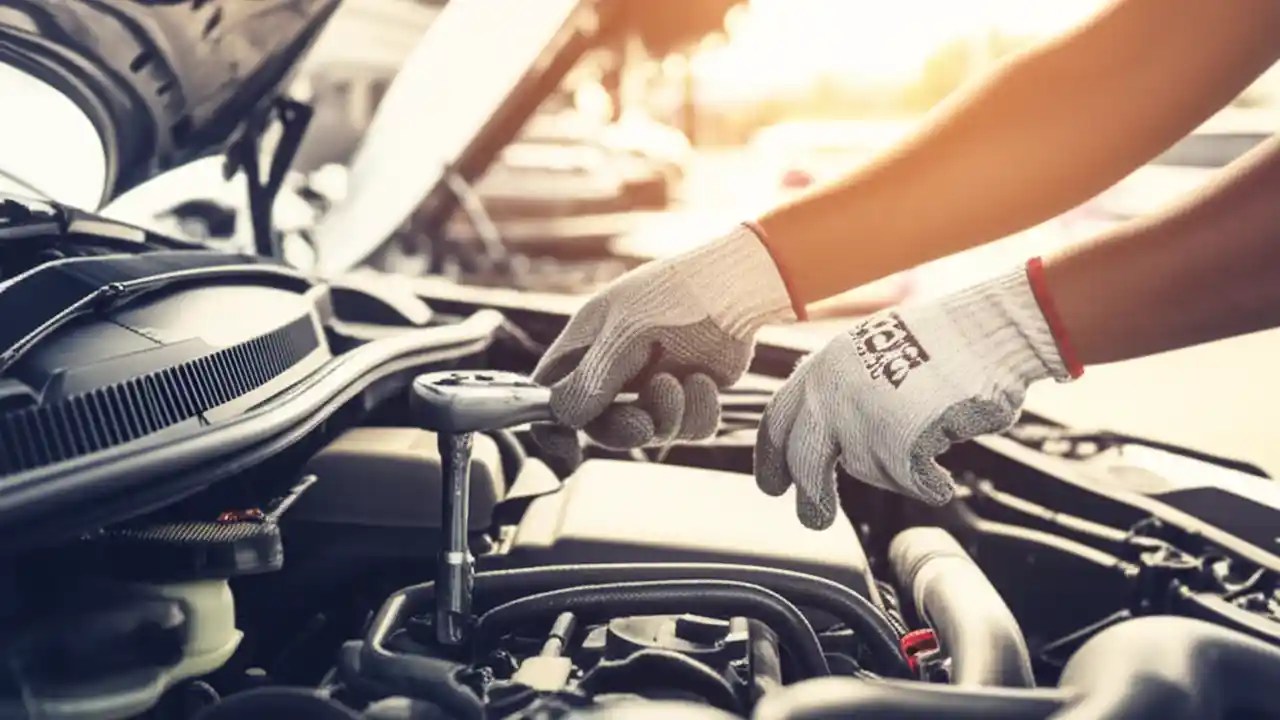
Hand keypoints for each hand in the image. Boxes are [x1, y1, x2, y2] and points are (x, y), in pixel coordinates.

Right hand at [533, 224, 795, 450]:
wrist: (739, 289)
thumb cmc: (674, 295)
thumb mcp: (624, 332)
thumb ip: (592, 377)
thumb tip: (564, 417)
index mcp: (586, 346)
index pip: (550, 393)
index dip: (552, 425)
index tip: (567, 447)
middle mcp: (615, 367)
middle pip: (601, 425)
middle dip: (623, 429)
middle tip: (643, 423)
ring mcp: (652, 383)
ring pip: (648, 432)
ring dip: (668, 416)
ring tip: (684, 382)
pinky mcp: (690, 395)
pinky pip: (688, 429)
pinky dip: (699, 412)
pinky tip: (707, 382)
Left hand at [755, 262, 1077, 528]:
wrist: (989, 327)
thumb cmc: (940, 340)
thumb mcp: (866, 352)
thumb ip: (834, 390)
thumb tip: (813, 437)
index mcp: (820, 367)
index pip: (777, 422)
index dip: (772, 460)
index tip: (772, 486)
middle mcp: (832, 392)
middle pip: (806, 462)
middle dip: (812, 499)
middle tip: (816, 520)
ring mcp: (864, 416)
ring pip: (869, 472)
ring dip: (897, 469)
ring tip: (925, 436)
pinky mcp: (902, 439)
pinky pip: (911, 482)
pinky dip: (930, 484)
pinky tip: (942, 471)